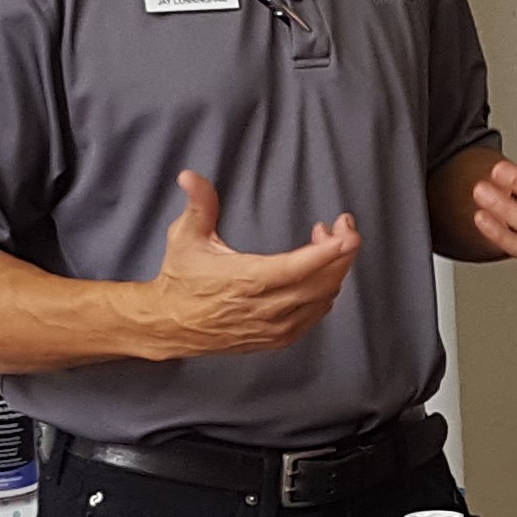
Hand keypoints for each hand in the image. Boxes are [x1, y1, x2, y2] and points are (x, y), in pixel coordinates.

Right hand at [144, 172, 358, 355]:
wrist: (169, 324)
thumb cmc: (180, 278)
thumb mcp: (185, 236)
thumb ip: (198, 203)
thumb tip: (189, 176)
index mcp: (246, 280)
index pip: (298, 267)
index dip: (329, 250)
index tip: (347, 231)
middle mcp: (263, 308)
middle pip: (322, 282)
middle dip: (340, 252)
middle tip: (338, 227)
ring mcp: (272, 328)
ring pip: (323, 300)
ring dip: (333, 271)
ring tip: (323, 246)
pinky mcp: (275, 340)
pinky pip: (314, 317)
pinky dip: (324, 294)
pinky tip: (319, 275)